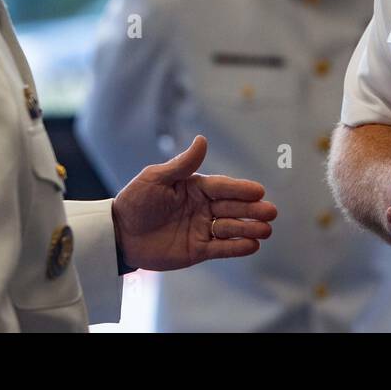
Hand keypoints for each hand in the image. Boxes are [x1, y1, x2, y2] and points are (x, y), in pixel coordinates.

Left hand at [113, 135, 276, 271]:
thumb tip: (202, 140)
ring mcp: (201, 229)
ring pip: (231, 228)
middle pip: (233, 207)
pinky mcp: (197, 250)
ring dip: (249, 228)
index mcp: (195, 187)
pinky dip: (237, 247)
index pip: (223, 187)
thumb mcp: (156, 178)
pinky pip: (221, 249)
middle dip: (252, 210)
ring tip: (266, 230)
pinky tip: (253, 245)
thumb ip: (182, 164)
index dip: (241, 189)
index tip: (259, 191)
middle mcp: (202, 207)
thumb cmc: (136, 201)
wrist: (119, 235)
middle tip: (271, 212)